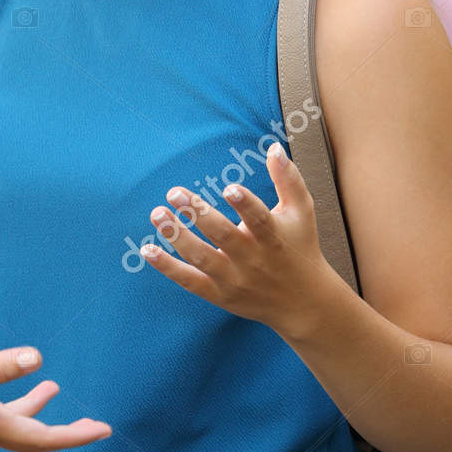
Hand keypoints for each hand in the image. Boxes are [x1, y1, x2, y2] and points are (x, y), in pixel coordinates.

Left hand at [141, 140, 348, 337]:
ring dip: (177, 236)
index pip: (260, 220)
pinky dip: (168, 267)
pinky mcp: (219, 294)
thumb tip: (274, 148)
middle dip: (199, 214)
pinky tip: (147, 249)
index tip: (229, 187)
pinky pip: (190, 281)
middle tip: (174, 192)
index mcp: (274, 238)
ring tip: (157, 214)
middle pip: (224, 237)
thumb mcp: (301, 213)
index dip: (245, 205)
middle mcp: (253, 260)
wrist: (304, 303)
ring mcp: (234, 279)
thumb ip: (289, 180)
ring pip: (202, 258)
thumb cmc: (300, 247)